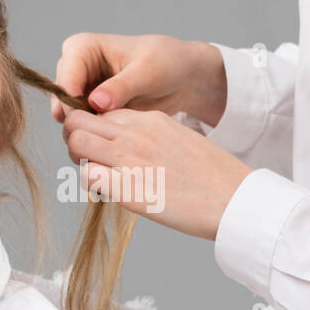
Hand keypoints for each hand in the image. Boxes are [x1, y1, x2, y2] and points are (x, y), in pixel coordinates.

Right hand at [50, 33, 226, 127]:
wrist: (181, 76)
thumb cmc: (166, 62)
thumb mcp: (147, 71)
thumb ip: (121, 87)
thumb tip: (95, 103)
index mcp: (82, 48)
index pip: (66, 77)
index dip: (72, 100)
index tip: (88, 119)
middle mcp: (75, 68)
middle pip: (62, 99)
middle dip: (76, 120)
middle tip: (94, 138)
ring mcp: (81, 90)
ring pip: (69, 117)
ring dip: (83, 131)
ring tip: (103, 144)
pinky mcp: (90, 109)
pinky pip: (83, 126)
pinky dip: (93, 136)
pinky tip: (109, 144)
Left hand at [60, 104, 251, 239]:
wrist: (234, 198)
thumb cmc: (213, 178)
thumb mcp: (180, 141)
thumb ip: (151, 140)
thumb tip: (130, 154)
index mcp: (150, 119)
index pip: (101, 111)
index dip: (93, 128)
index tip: (100, 146)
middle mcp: (134, 132)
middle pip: (79, 121)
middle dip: (75, 139)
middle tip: (89, 160)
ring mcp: (128, 157)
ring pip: (76, 143)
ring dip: (79, 159)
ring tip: (99, 177)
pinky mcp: (126, 187)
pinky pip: (86, 176)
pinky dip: (90, 184)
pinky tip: (108, 193)